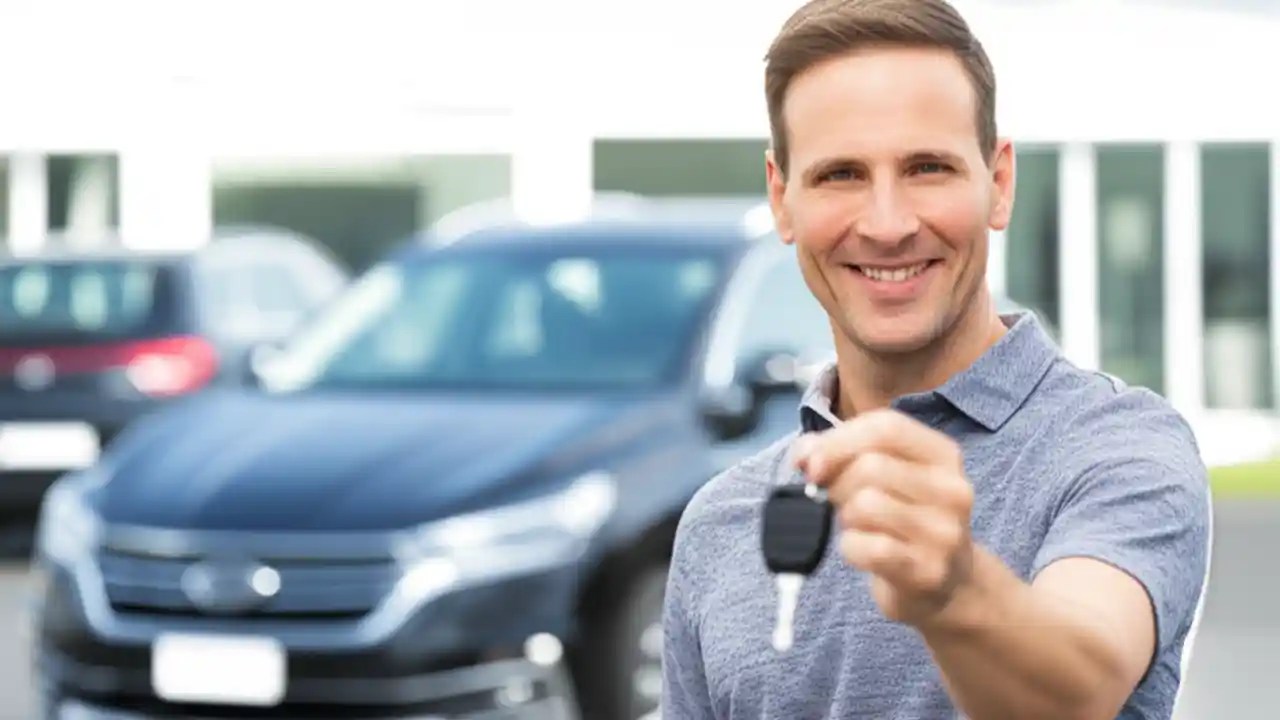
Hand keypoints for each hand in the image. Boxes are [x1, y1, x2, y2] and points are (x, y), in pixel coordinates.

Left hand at [792, 409, 975, 626]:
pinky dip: (851, 548)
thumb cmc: (905, 518)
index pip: (886, 427)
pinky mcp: (927, 570)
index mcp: (943, 455)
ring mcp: (943, 532)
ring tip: (857, 525)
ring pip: (866, 506)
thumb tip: (804, 455)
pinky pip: (868, 547)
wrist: (947, 583)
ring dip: (845, 517)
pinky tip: (862, 550)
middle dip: (836, 484)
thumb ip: (841, 452)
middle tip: (836, 501)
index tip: (809, 463)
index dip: (838, 440)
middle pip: (871, 466)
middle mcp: (952, 489)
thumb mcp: (885, 475)